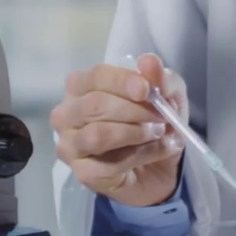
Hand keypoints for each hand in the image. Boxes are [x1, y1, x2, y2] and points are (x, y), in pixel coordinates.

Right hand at [50, 54, 186, 206]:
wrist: (160, 168)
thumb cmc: (153, 123)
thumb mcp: (168, 96)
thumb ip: (161, 78)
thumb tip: (149, 62)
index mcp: (81, 87)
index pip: (94, 76)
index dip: (121, 81)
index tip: (146, 90)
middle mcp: (66, 114)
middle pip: (94, 105)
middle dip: (134, 110)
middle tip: (161, 117)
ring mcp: (70, 145)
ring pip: (98, 135)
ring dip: (136, 133)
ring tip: (158, 133)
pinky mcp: (82, 173)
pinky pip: (109, 163)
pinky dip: (139, 155)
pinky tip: (155, 152)